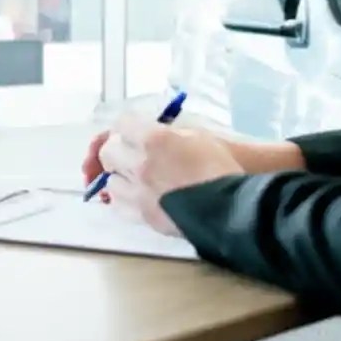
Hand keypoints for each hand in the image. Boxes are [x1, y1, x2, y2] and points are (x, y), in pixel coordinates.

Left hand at [95, 115, 245, 235]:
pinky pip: (118, 205)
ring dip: (120, 176)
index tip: (134, 129)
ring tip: (136, 177)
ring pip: (110, 181)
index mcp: (154, 139)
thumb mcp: (198, 136)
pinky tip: (138, 196)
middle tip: (131, 152)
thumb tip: (151, 133)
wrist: (232, 209)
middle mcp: (139, 164)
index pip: (122, 123)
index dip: (127, 125)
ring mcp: (138, 193)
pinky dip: (124, 198)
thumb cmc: (220, 167)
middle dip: (118, 149)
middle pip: (108, 152)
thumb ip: (168, 133)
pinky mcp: (142, 217)